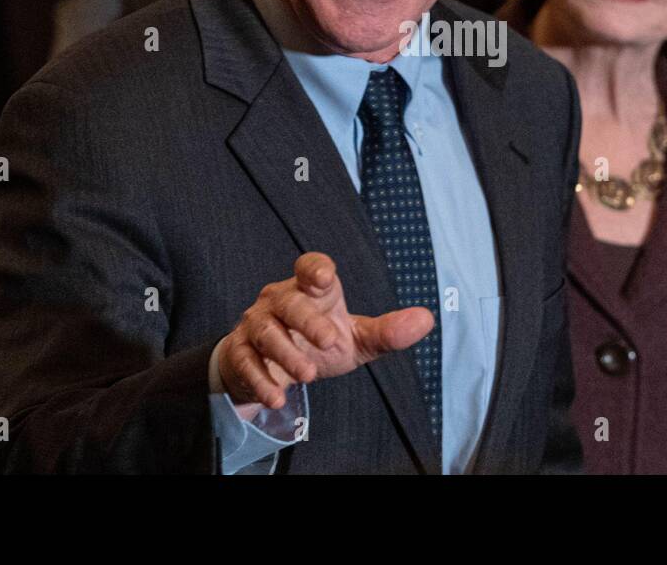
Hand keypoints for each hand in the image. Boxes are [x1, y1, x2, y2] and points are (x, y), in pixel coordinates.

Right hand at [215, 252, 433, 412]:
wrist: (270, 370)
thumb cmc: (316, 344)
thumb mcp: (354, 339)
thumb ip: (387, 332)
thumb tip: (426, 319)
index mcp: (309, 290)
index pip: (309, 267)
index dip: (316, 268)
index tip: (326, 277)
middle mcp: (279, 301)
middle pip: (288, 302)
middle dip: (307, 319)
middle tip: (329, 340)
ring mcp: (256, 326)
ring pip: (265, 332)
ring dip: (286, 354)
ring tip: (307, 375)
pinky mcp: (239, 353)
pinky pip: (246, 362)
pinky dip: (261, 381)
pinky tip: (277, 398)